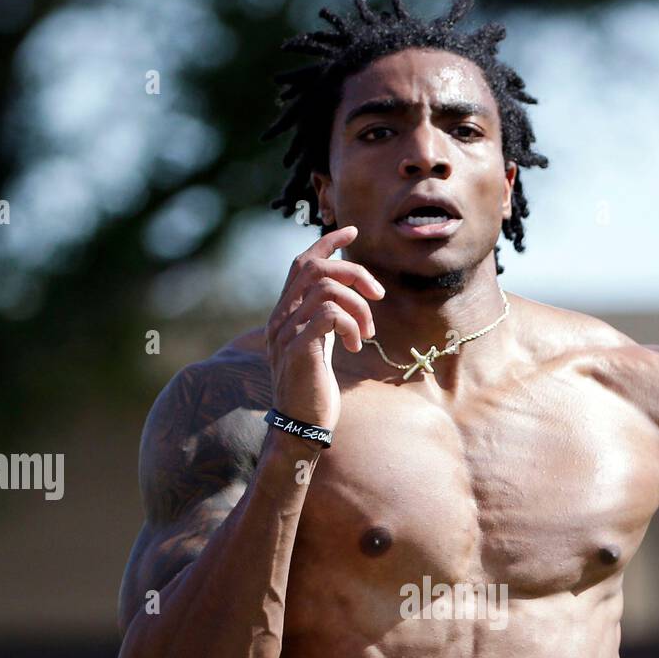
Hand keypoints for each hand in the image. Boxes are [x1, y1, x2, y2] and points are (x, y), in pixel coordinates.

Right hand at [264, 224, 384, 432]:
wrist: (300, 425)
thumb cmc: (314, 389)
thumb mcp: (319, 347)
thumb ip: (325, 321)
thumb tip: (346, 298)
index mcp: (284, 313)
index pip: (301, 263)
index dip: (327, 242)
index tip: (352, 231)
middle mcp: (280, 318)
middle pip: (316, 267)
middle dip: (354, 272)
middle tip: (378, 295)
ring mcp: (287, 332)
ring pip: (327, 289)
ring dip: (358, 306)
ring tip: (366, 332)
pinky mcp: (300, 349)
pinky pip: (329, 315)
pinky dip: (350, 324)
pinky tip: (355, 345)